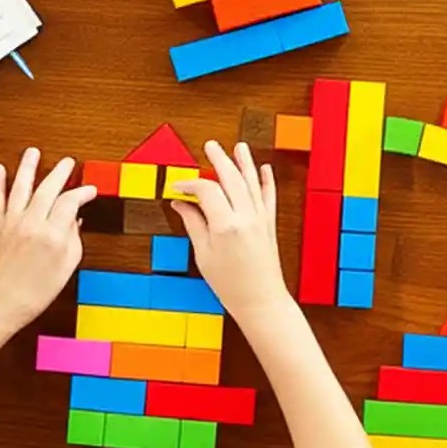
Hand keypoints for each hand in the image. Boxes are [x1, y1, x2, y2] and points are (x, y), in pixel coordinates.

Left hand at [0, 148, 95, 332]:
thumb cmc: (29, 297)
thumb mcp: (64, 272)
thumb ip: (72, 244)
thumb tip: (74, 224)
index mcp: (52, 235)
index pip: (70, 202)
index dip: (82, 193)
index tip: (89, 190)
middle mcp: (31, 224)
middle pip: (48, 188)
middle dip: (60, 173)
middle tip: (67, 163)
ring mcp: (9, 223)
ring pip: (21, 186)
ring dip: (28, 167)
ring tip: (33, 153)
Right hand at [170, 141, 287, 322]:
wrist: (261, 301)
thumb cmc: (230, 284)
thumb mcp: (204, 255)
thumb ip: (194, 224)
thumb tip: (181, 204)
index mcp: (226, 225)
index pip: (206, 191)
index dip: (189, 185)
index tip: (177, 187)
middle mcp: (245, 217)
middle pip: (231, 178)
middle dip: (219, 160)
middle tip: (210, 146)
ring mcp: (260, 219)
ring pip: (251, 183)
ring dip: (244, 163)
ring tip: (239, 146)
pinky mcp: (269, 224)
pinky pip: (268, 196)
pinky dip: (266, 181)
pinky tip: (265, 169)